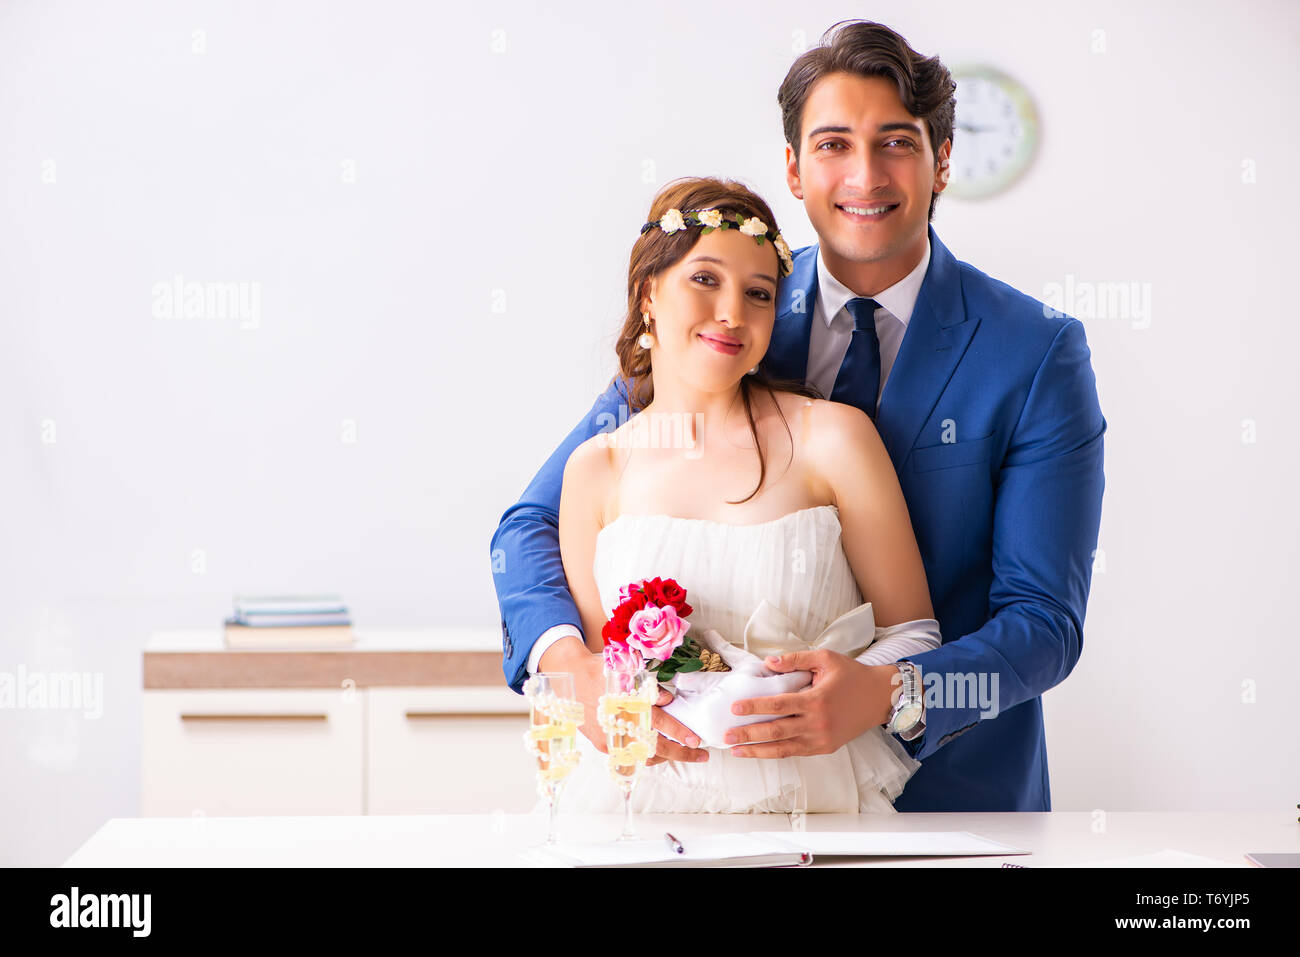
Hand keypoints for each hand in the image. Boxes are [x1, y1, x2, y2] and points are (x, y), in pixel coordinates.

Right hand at [537, 637, 707, 765]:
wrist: (571, 679)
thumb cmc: (601, 673)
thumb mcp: (626, 673)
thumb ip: (650, 689)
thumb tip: (669, 699)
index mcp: (628, 706)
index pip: (661, 723)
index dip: (680, 733)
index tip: (696, 741)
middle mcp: (620, 726)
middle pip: (657, 747)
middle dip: (682, 753)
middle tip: (700, 755)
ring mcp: (611, 739)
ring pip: (644, 757)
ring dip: (666, 757)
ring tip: (681, 753)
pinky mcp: (603, 745)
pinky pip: (630, 756)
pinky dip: (646, 756)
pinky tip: (657, 752)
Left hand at [723, 650, 897, 757]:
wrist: (879, 698)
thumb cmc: (851, 675)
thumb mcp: (825, 659)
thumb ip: (795, 659)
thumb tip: (769, 662)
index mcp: (816, 700)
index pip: (778, 705)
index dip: (755, 707)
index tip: (735, 709)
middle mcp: (818, 723)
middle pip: (776, 731)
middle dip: (749, 735)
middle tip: (726, 737)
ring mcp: (822, 739)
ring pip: (784, 748)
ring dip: (758, 751)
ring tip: (737, 751)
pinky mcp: (825, 748)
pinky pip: (796, 752)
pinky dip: (776, 752)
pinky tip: (759, 752)